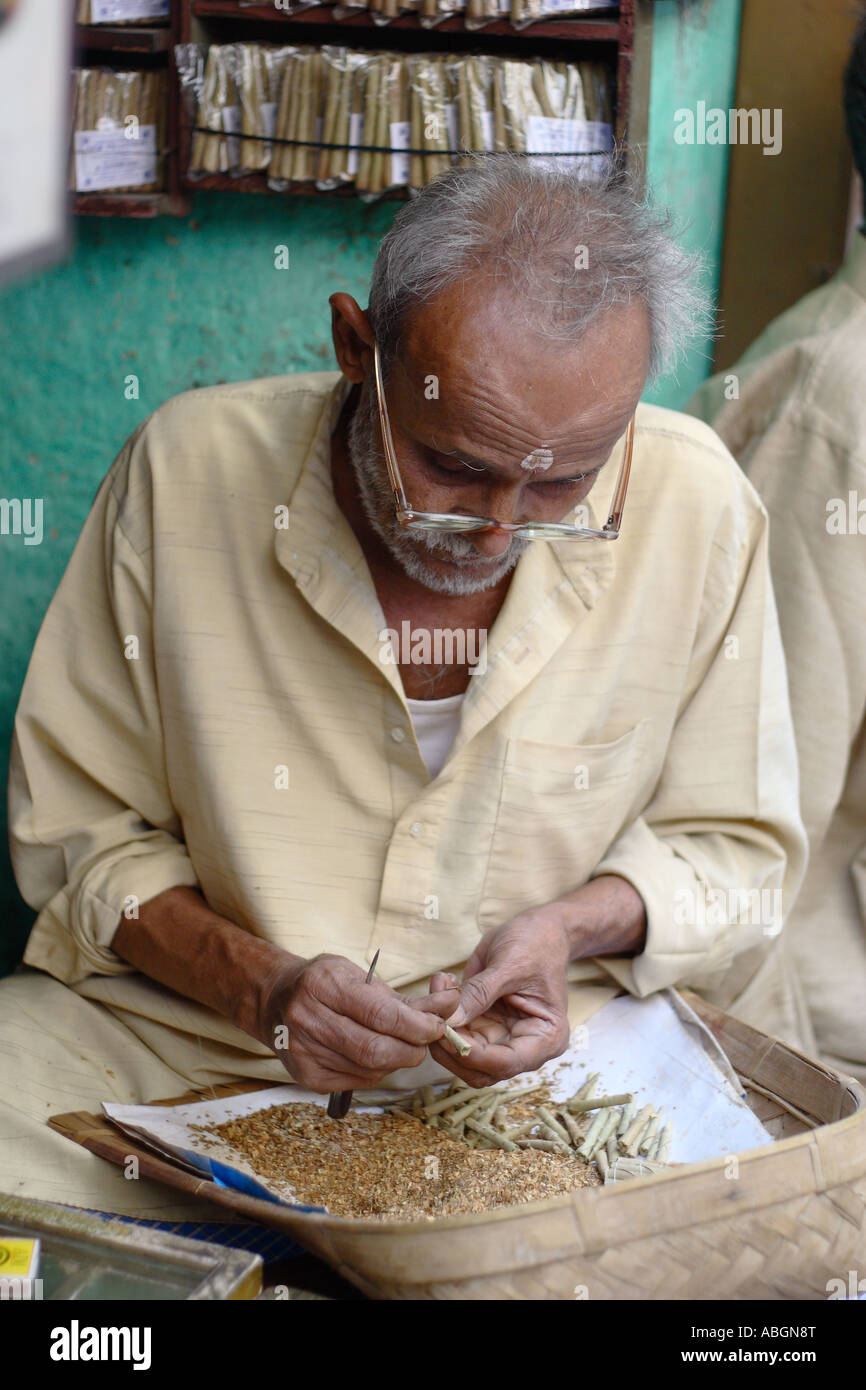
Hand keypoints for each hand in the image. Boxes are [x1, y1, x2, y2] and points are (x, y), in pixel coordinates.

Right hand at [261, 952, 457, 1091]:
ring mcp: (303, 1052)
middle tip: (426, 1041)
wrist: (276, 1000)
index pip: (381, 1015)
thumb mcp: (360, 975)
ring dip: (396, 1060)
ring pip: (370, 1069)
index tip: (439, 1026)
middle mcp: (307, 1019)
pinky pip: (358, 1080)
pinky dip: (377, 1070)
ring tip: (399, 1043)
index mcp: (322, 985)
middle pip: (376, 1049)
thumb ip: (402, 997)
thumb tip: (449, 1005)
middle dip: (412, 1049)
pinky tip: (374, 1054)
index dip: (417, 1026)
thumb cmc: (325, 982)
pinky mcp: (307, 1077)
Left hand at [428, 910, 571, 1085]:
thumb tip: (449, 1020)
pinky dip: (443, 1013)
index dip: (472, 1054)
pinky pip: (457, 1031)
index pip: (505, 1063)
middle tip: (432, 1014)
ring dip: (442, 1028)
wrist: (541, 929)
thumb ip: (480, 994)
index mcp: (546, 1038)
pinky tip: (442, 983)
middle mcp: (524, 1045)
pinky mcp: (484, 1025)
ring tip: (439, 986)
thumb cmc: (537, 944)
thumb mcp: (510, 964)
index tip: (445, 1032)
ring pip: (462, 1054)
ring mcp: (502, 1037)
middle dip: (451, 1045)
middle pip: (480, 1068)